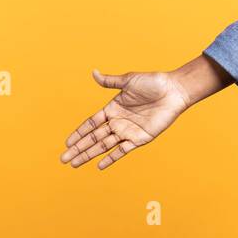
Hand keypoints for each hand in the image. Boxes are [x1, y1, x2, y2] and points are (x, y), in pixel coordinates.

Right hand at [59, 68, 192, 170]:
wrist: (174, 91)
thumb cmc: (153, 83)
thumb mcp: (128, 80)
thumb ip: (109, 81)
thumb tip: (93, 72)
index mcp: (113, 108)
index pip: (91, 124)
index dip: (79, 133)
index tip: (66, 142)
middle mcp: (118, 122)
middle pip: (93, 138)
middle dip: (78, 148)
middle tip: (63, 159)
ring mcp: (128, 131)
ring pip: (103, 146)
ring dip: (89, 155)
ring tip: (74, 164)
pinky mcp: (140, 138)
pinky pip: (122, 151)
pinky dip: (110, 158)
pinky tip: (99, 165)